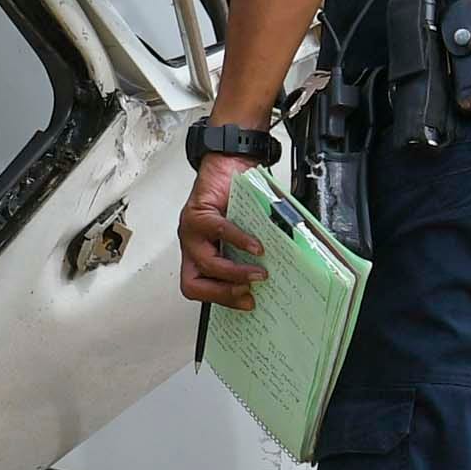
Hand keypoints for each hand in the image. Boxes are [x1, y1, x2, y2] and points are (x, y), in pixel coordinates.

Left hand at [176, 153, 260, 308]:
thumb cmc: (235, 201)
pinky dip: (239, 241)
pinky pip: (218, 231)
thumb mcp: (244, 235)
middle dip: (222, 294)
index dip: (221, 300)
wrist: (228, 166)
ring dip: (235, 273)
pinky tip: (256, 246)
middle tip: (248, 293)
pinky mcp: (199, 212)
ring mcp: (190, 231)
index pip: (198, 289)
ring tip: (259, 273)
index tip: (247, 304)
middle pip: (193, 284)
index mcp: (199, 256)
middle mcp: (191, 246)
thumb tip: (279, 277)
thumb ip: (252, 256)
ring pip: (206, 263)